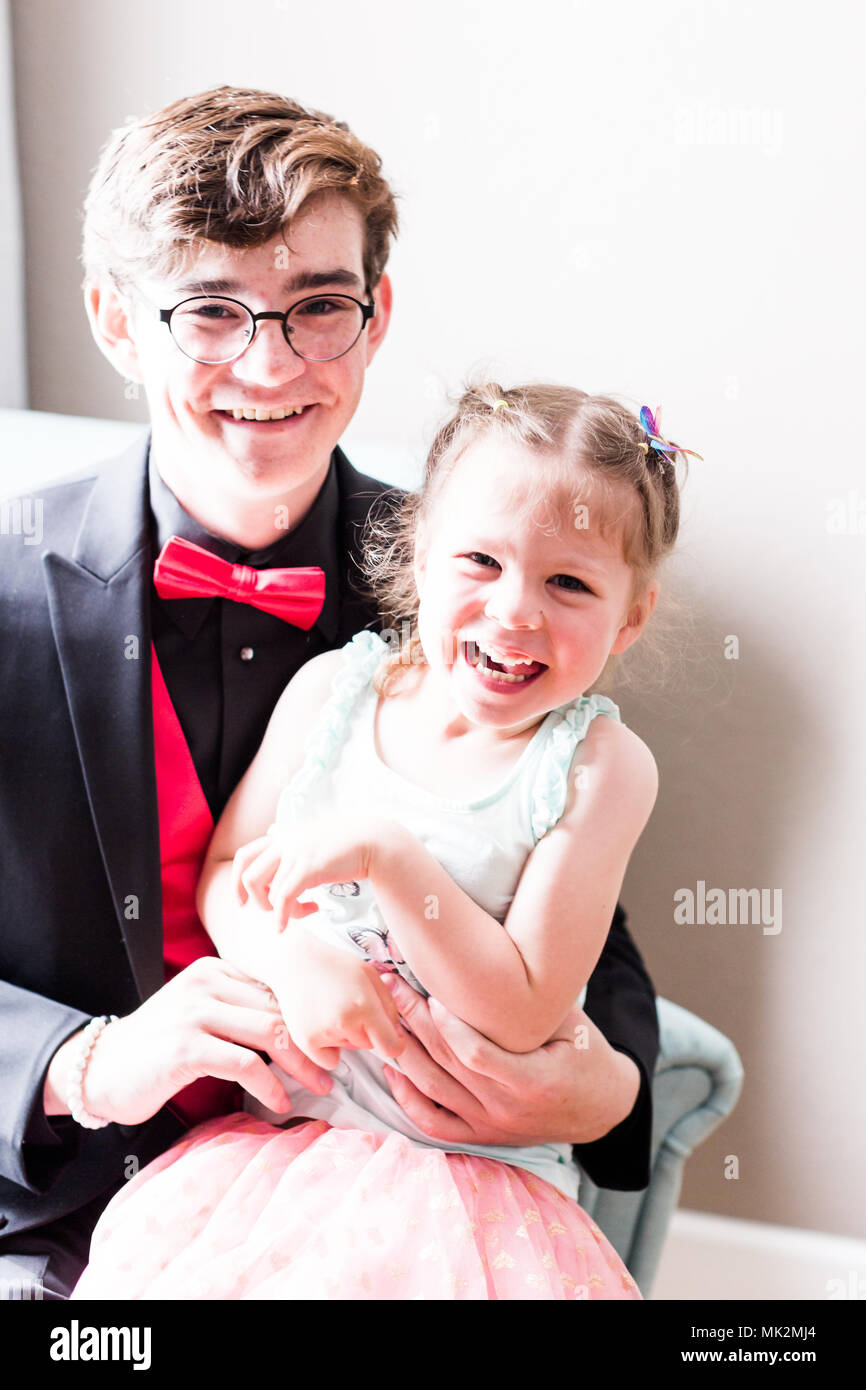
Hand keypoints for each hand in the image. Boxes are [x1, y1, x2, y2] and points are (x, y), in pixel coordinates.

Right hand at [44, 956, 333, 1125]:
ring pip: (269, 1032)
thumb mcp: (201, 1014)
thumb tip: (300, 1028)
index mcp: (215, 970)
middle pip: (279, 1009)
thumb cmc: (158, 1048)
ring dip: (302, 1064)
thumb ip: (240, 1011)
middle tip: (335, 1068)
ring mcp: (194, 1013)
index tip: (334, 1042)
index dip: (310, 1016)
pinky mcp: (185, 1047)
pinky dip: (270, 1085)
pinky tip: (280, 1102)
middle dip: (314, 1042)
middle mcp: (206, 984)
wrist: (99, 1069)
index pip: (277, 988)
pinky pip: (244, 1063)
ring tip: (320, 1086)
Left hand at [232, 814, 399, 928]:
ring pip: (268, 892)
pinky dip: (283, 917)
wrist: (373, 841)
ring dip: (281, 912)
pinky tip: (289, 925)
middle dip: (257, 902)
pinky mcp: (309, 867)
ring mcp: (296, 853)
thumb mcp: (313, 843)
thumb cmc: (346, 847)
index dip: (236, 881)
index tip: (242, 902)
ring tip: (305, 911)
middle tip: (272, 913)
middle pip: (249, 877)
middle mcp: (285, 842)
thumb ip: (293, 849)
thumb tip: (276, 855)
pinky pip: (284, 898)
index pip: (244, 855)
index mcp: (283, 837)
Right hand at [264, 931, 405, 1070]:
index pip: (392, 1046)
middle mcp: (344, 1023)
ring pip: (350, 1048)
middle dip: (367, 1030)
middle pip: (370, 1044)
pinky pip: (329, 1060)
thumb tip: (398, 1037)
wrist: (294, 961)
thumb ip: (389, 1006)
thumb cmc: (336, 965)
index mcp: (365, 1006)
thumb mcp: (371, 976)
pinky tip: (323, 1024)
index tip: (392, 1036)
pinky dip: (329, 1048)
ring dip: (347, 1035)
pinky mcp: (306, 1041)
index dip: (395, 1043)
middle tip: (351, 1005)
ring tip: (333, 1008)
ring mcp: (323, 1034)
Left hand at [378, 975, 640, 1146]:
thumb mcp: (570, 1023)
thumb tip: (490, 961)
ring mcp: (490, 1126)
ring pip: (433, 1090)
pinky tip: (392, 1069)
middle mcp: (506, 1109)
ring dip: (404, 1051)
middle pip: (448, 1064)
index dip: (448, 1024)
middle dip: (415, 1020)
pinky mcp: (481, 1135)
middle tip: (392, 984)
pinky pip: (433, 1123)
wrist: (603, 1108)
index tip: (432, 990)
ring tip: (384, 1015)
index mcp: (533, 1081)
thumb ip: (532, 1004)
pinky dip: (407, 1098)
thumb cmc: (586, 1054)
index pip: (476, 1054)